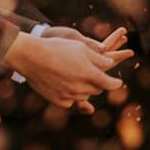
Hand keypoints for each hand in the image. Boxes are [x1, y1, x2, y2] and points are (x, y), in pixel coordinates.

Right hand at [2, 28, 131, 108]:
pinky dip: (71, 95)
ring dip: (84, 88)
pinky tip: (65, 84)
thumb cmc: (58, 48)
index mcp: (90, 74)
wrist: (32, 57)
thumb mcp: (82, 48)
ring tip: (75, 76)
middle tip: (91, 73)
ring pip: (84, 95)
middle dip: (97, 82)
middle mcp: (80, 87)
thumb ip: (99, 58)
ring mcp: (68, 95)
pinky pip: (70, 101)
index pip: (110, 84)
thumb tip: (111, 63)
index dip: (115, 83)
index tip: (118, 83)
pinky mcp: (58, 101)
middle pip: (97, 89)